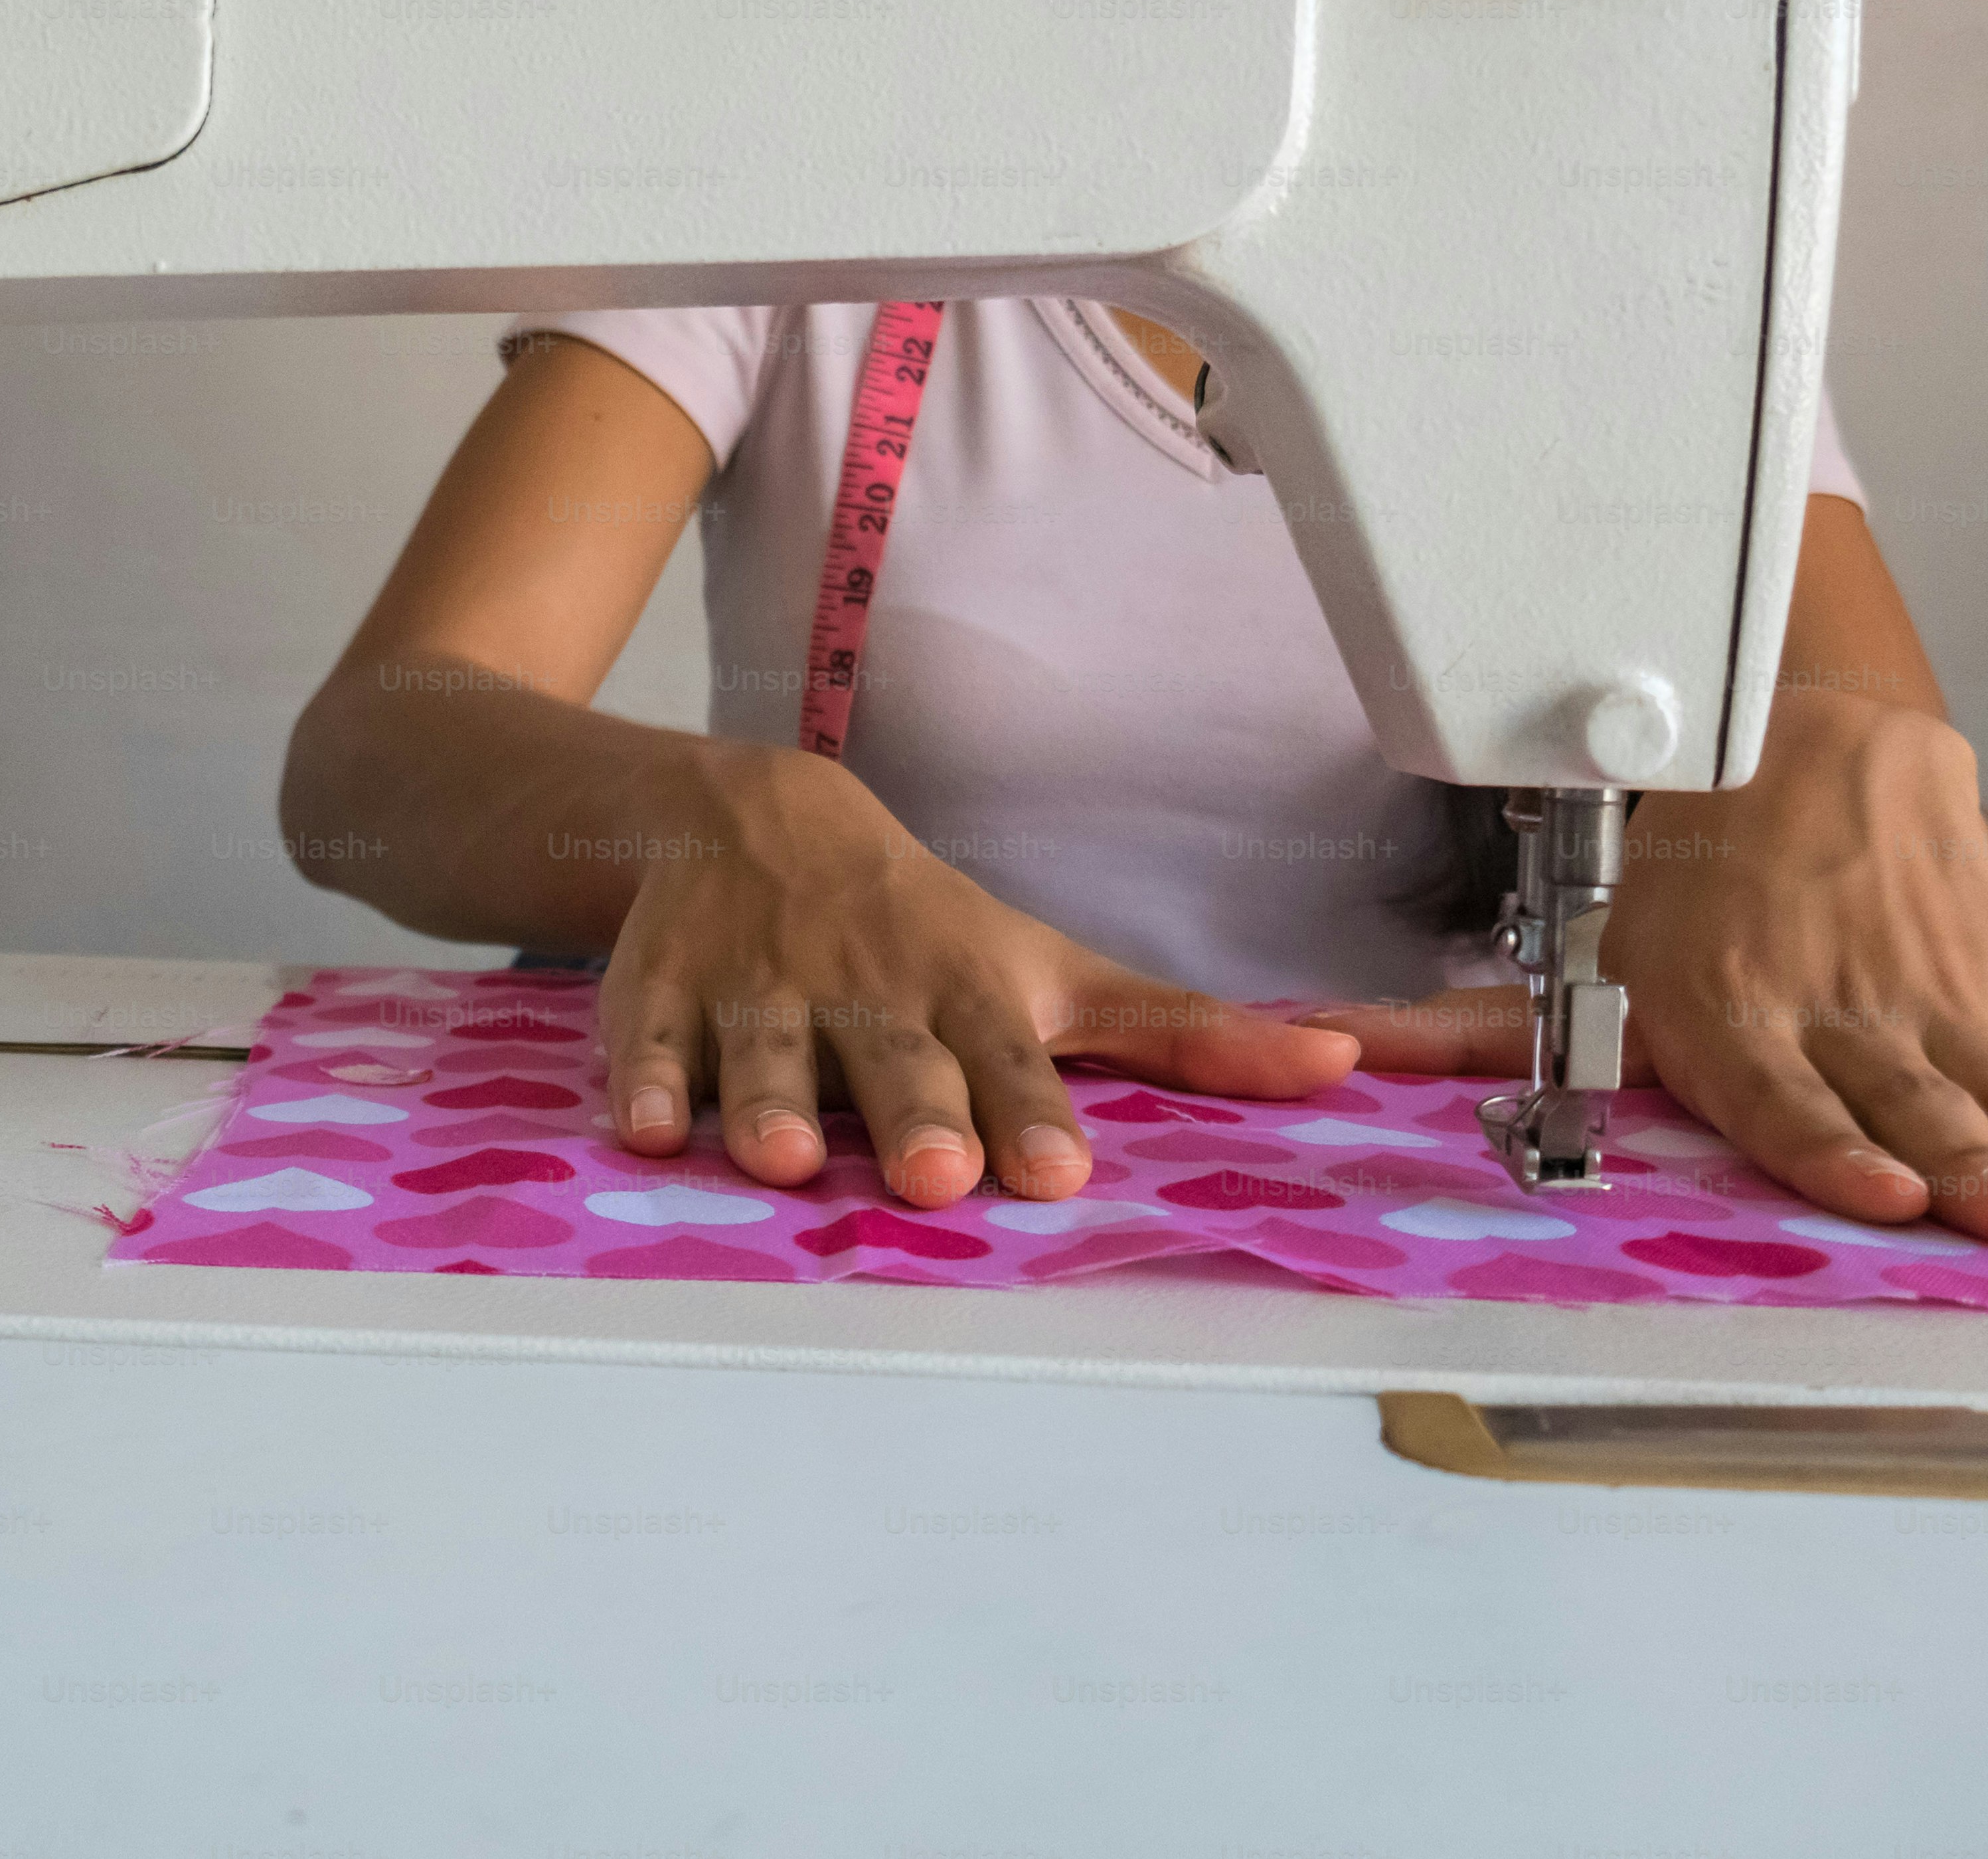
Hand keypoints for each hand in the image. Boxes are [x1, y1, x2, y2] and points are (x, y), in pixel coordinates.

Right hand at [599, 743, 1360, 1209]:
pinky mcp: (665, 993)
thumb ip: (1183, 1030)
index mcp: (963, 991)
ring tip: (779, 1157)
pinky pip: (649, 1040)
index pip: (1009, 1056)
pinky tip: (648, 1129)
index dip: (1034, 1111)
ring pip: (767, 1051)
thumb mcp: (1051, 967)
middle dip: (913, 1113)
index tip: (1057, 1171)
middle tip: (935, 1172)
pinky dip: (645, 1081)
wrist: (754, 816)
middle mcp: (867, 991)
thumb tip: (1342, 1069)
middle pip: (894, 1060)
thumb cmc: (924, 923)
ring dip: (771, 1101)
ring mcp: (761, 991)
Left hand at [1299, 691, 1987, 1247]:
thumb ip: (1457, 1019)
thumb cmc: (1677, 867)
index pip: (1786, 1090)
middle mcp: (1844, 1007)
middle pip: (1913, 1102)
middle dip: (1974, 1167)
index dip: (1832, 1145)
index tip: (1879, 1187)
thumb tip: (1330, 1046)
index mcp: (1738, 1005)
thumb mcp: (1575, 942)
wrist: (1796, 736)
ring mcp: (1936, 1000)